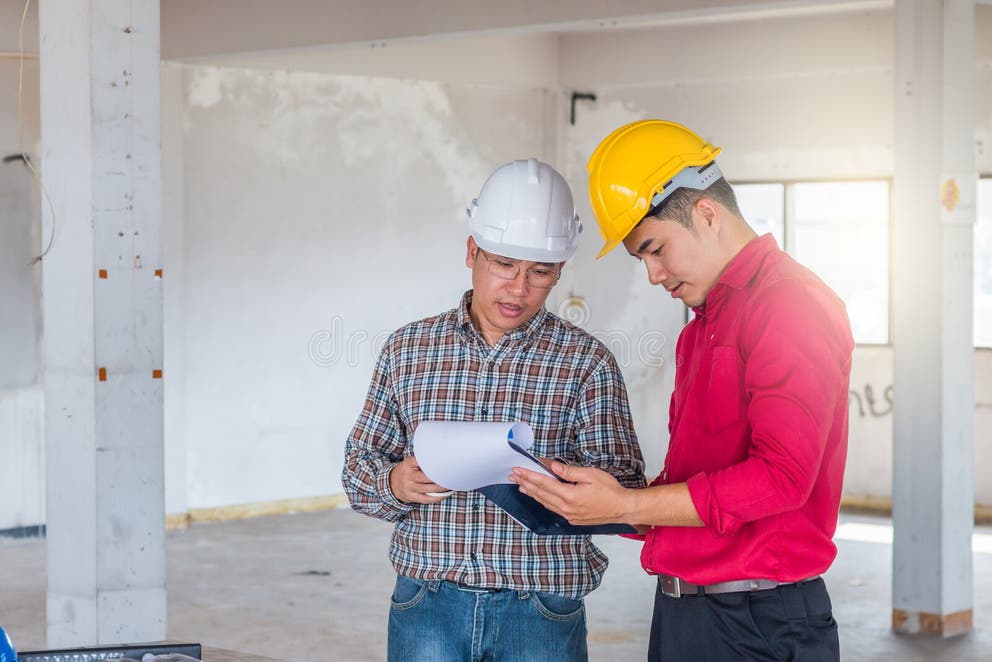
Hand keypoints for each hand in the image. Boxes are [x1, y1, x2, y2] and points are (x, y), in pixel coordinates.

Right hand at [389, 455, 451, 503]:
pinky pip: (427, 499)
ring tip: (451, 484)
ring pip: (429, 489)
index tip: (445, 463)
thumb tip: (439, 456)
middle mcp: (409, 476)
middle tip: (452, 475)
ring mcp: (410, 488)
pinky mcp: (412, 497)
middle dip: (440, 477)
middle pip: (427, 478)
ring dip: (442, 488)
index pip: (421, 461)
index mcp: (409, 464)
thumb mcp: (410, 462)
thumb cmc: (406, 470)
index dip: (433, 463)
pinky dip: (437, 497)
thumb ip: (421, 460)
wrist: (392, 483)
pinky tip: (445, 494)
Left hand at [509, 462, 631, 525]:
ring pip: (545, 503)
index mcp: (570, 495)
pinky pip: (553, 509)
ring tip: (520, 486)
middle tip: (513, 476)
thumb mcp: (590, 475)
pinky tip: (538, 497)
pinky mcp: (572, 519)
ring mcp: (568, 515)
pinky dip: (543, 501)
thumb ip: (569, 471)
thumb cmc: (610, 490)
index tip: (517, 470)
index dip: (529, 476)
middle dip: (525, 483)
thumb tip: (551, 466)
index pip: (543, 483)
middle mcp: (566, 508)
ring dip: (532, 493)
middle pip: (540, 494)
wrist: (622, 509)